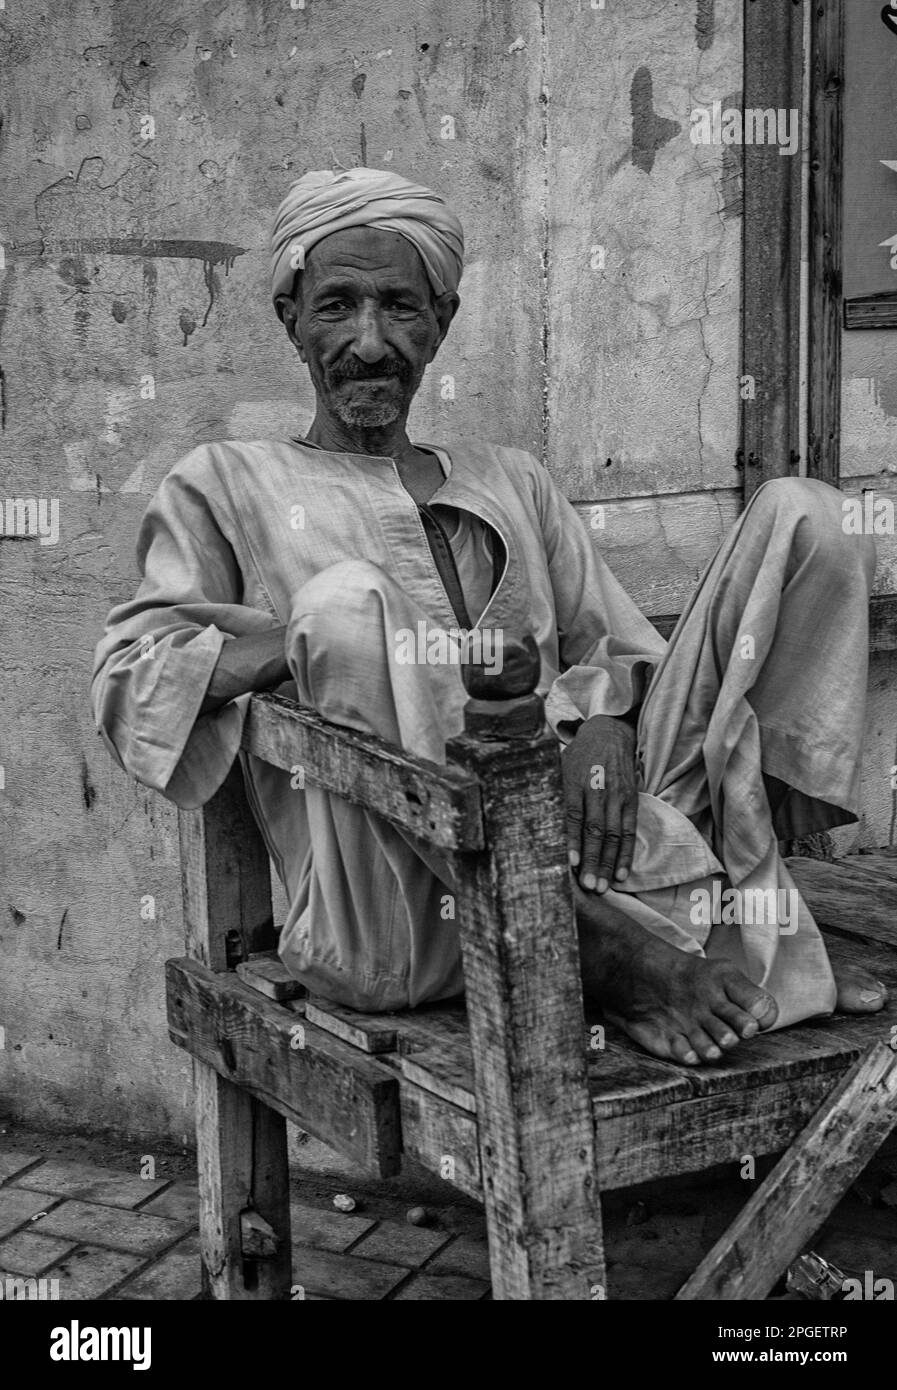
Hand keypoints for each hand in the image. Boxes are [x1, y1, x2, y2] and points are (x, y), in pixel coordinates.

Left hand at [562, 713, 637, 893]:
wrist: (609, 733)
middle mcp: (597, 789)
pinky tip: (621, 873)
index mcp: (574, 781)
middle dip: (591, 860)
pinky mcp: (631, 800)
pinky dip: (625, 854)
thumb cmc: (577, 755)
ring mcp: (616, 795)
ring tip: (602, 886)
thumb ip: (549, 791)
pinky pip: (628, 831)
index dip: (572, 840)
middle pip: (595, 830)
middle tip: (588, 886)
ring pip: (612, 834)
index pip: (573, 815)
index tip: (569, 863)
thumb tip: (526, 820)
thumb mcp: (559, 766)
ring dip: (608, 863)